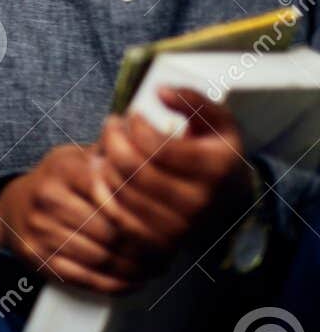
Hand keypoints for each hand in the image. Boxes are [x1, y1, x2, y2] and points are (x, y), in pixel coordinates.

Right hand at [0, 143, 156, 292]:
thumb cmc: (59, 182)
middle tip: (170, 251)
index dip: (144, 213)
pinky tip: (134, 281)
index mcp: (63, 168)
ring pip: (101, 258)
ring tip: (157, 267)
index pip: (113, 195)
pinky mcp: (37, 257)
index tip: (169, 224)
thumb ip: (112, 156)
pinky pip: (85, 278)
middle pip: (111, 231)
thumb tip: (151, 147)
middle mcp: (48, 198)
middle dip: (145, 246)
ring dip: (136, 269)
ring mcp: (39, 230)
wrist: (12, 206)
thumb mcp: (78, 158)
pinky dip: (115, 284)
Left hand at [91, 88, 252, 257]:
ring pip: (122, 191)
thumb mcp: (218, 122)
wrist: (230, 202)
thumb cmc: (215, 154)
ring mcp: (178, 225)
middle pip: (134, 169)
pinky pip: (117, 215)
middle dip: (112, 140)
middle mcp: (199, 201)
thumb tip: (160, 91)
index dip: (135, 126)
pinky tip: (102, 171)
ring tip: (104, 147)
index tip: (131, 114)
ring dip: (104, 163)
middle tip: (109, 125)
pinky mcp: (158, 240)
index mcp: (215, 169)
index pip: (159, 147)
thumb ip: (193, 100)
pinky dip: (102, 191)